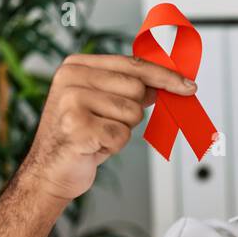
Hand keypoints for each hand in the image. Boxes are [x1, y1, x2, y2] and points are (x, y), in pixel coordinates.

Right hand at [21, 53, 196, 202]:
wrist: (49, 171)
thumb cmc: (79, 137)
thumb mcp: (104, 105)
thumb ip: (129, 89)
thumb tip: (166, 82)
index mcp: (76, 65)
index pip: (133, 64)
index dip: (165, 76)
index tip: (188, 85)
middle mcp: (71, 77)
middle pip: (137, 89)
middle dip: (132, 113)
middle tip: (106, 123)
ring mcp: (72, 101)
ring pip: (132, 113)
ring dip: (121, 131)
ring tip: (97, 135)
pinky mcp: (77, 127)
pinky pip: (122, 135)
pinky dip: (113, 146)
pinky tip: (93, 147)